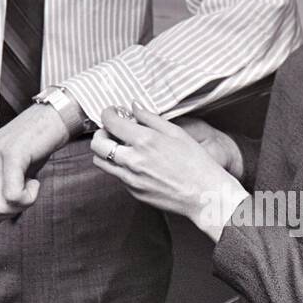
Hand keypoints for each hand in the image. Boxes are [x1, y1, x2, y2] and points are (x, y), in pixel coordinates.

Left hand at [0, 103, 66, 226]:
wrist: (52, 120)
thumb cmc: (31, 151)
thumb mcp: (6, 177)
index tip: (11, 203)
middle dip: (6, 215)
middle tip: (22, 197)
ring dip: (20, 206)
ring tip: (30, 187)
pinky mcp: (12, 155)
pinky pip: (13, 196)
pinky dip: (29, 198)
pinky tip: (35, 183)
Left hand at [91, 103, 246, 241]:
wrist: (205, 196)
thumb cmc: (196, 163)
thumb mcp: (176, 133)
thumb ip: (150, 118)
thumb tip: (134, 106)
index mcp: (144, 141)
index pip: (110, 122)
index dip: (107, 114)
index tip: (112, 112)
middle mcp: (132, 160)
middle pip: (97, 144)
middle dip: (100, 133)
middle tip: (111, 130)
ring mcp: (130, 179)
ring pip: (100, 162)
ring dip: (105, 150)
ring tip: (120, 146)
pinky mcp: (133, 192)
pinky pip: (117, 175)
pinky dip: (121, 166)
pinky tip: (137, 163)